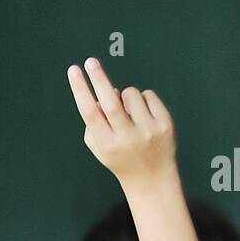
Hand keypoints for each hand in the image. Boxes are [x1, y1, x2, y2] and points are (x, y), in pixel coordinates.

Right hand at [67, 58, 175, 188]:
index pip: (90, 112)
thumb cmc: (120, 157)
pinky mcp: (165, 124)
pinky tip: (144, 116)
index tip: (74, 70)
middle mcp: (127, 137)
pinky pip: (149, 95)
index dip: (80, 89)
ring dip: (125, 96)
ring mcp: (148, 131)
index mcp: (107, 144)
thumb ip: (95, 121)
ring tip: (129, 113)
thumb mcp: (100, 146)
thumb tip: (106, 92)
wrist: (152, 178)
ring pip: (130, 93)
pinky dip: (143, 100)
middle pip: (110, 102)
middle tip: (90, 62)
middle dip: (99, 78)